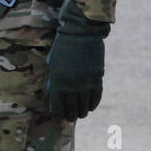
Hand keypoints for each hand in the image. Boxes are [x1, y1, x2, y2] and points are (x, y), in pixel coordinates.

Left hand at [45, 0, 110, 120]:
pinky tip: (90, 107)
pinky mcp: (97, 77)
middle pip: (71, 108)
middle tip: (70, 118)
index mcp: (58, 81)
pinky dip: (93, 104)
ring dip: (82, 112)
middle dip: (70, 115)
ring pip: (84, 105)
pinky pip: (96, 96)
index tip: (59, 117)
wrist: (81, 31)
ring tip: (81, 114)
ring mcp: (86, 82)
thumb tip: (54, 95)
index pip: (57, 105)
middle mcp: (72, 85)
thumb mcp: (53, 63)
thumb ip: (53, 80)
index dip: (58, 114)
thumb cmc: (63, 45)